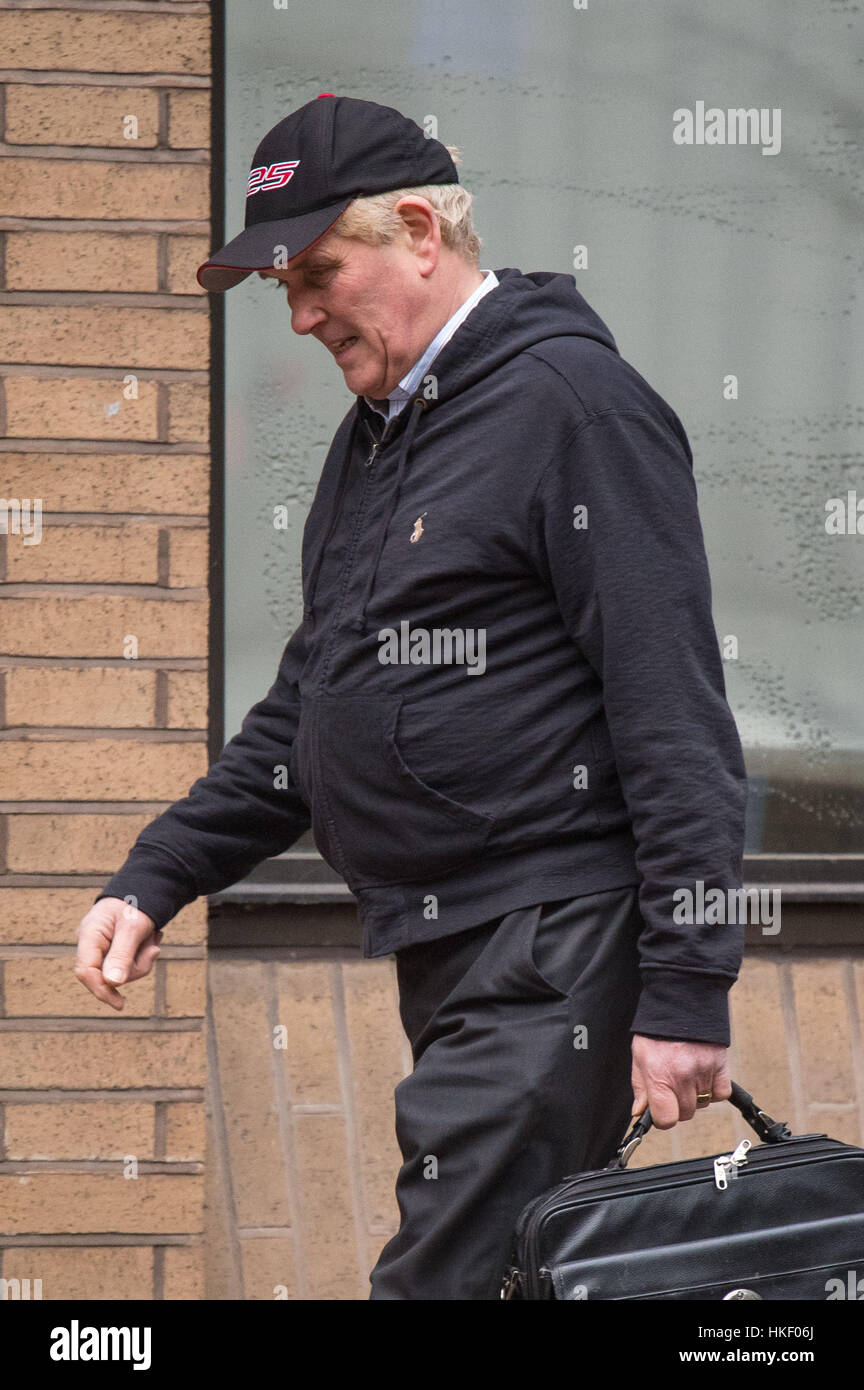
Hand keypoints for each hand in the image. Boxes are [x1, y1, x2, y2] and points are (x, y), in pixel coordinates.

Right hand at [75, 897, 161, 1011]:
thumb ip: (122, 954)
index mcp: (89, 935)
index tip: (120, 1004)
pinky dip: (144, 955)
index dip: (100, 990)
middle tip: (155, 948)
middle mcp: (92, 944)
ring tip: (154, 937)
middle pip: (108, 975)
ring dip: (143, 959)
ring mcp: (103, 948)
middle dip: (136, 966)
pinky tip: (152, 939)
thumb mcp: (132, 927)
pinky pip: (130, 965)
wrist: (146, 887)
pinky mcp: (115, 951)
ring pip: (122, 973)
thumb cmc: (136, 902)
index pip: (86, 971)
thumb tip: (113, 984)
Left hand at [630, 1034, 731, 1128]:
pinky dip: (715, 1090)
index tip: (662, 1109)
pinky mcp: (720, 1064)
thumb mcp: (640, 1056)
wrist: (680, 1002)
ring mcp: (703, 1071)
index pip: (666, 1119)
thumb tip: (640, 1113)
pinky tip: (704, 1076)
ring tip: (687, 1074)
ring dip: (696, 1095)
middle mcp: (682, 1076)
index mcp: (659, 1075)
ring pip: (703, 1104)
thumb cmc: (657, 1030)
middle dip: (678, 1104)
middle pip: (685, 1113)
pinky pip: (721, 1094)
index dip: (663, 1117)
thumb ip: (641, 1087)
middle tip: (673, 1085)